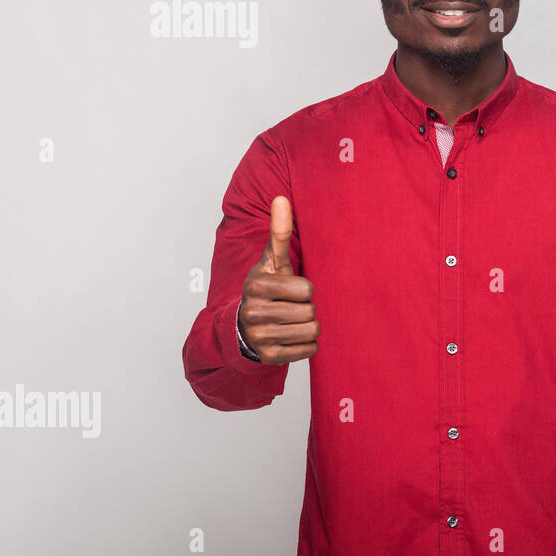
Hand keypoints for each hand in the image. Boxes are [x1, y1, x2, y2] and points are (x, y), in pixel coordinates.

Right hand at [237, 196, 318, 363]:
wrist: (243, 327)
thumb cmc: (267, 289)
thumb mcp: (272, 262)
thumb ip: (279, 233)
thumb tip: (282, 198)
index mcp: (255, 284)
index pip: (306, 288)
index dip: (305, 289)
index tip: (290, 290)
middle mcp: (252, 311)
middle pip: (310, 311)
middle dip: (307, 309)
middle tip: (291, 307)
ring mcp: (259, 337)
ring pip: (312, 332)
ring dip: (308, 327)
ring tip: (291, 321)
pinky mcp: (268, 358)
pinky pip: (308, 351)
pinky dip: (305, 345)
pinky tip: (290, 337)